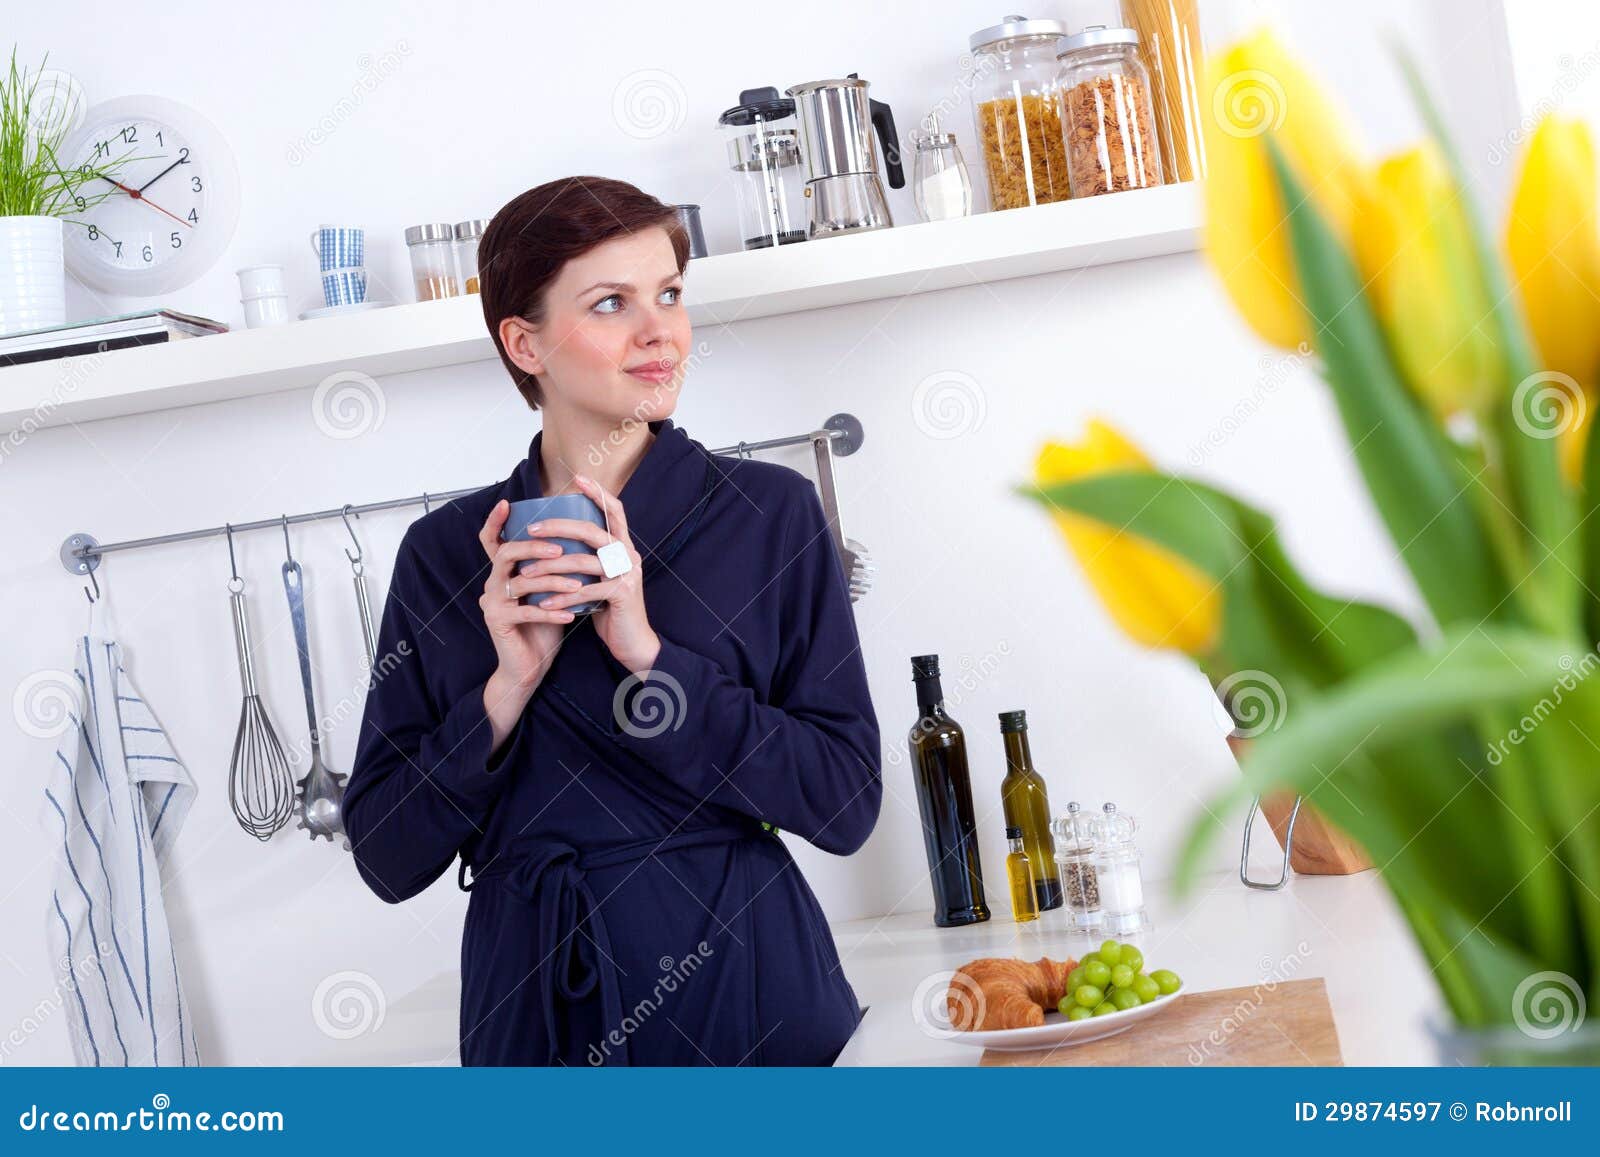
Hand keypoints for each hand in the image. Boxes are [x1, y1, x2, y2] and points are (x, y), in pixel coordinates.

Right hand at [478, 498, 580, 691]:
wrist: (529, 666)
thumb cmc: (543, 626)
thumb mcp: (549, 592)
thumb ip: (553, 567)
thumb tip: (580, 537)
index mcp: (503, 573)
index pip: (492, 541)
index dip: (495, 521)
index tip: (507, 502)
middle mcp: (492, 583)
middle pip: (507, 553)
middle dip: (534, 548)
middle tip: (560, 549)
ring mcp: (492, 603)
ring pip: (521, 582)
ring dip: (552, 582)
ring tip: (578, 586)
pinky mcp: (498, 622)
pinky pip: (526, 612)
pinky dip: (551, 613)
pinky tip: (571, 615)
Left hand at [526, 474, 659, 674]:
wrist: (634, 642)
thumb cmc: (612, 609)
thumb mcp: (602, 578)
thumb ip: (589, 558)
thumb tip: (559, 541)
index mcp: (624, 547)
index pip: (615, 511)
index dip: (598, 492)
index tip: (578, 478)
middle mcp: (628, 556)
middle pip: (593, 530)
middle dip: (559, 527)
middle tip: (531, 530)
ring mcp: (627, 575)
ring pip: (583, 561)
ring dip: (550, 567)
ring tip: (526, 572)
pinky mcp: (621, 596)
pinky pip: (585, 592)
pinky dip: (561, 598)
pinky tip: (542, 604)